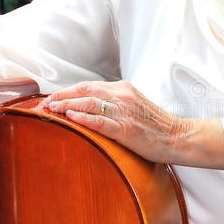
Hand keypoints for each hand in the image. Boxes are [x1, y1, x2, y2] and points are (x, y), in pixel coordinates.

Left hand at [40, 80, 223, 169]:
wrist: (178, 137)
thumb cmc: (155, 126)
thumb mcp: (134, 107)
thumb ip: (113, 105)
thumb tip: (90, 109)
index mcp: (123, 89)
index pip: (88, 86)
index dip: (67, 92)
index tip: (52, 98)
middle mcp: (122, 96)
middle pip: (84, 91)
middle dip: (61, 97)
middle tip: (44, 104)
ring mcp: (124, 112)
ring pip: (89, 104)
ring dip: (67, 106)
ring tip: (51, 110)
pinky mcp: (126, 129)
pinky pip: (101, 121)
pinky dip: (84, 119)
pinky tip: (71, 118)